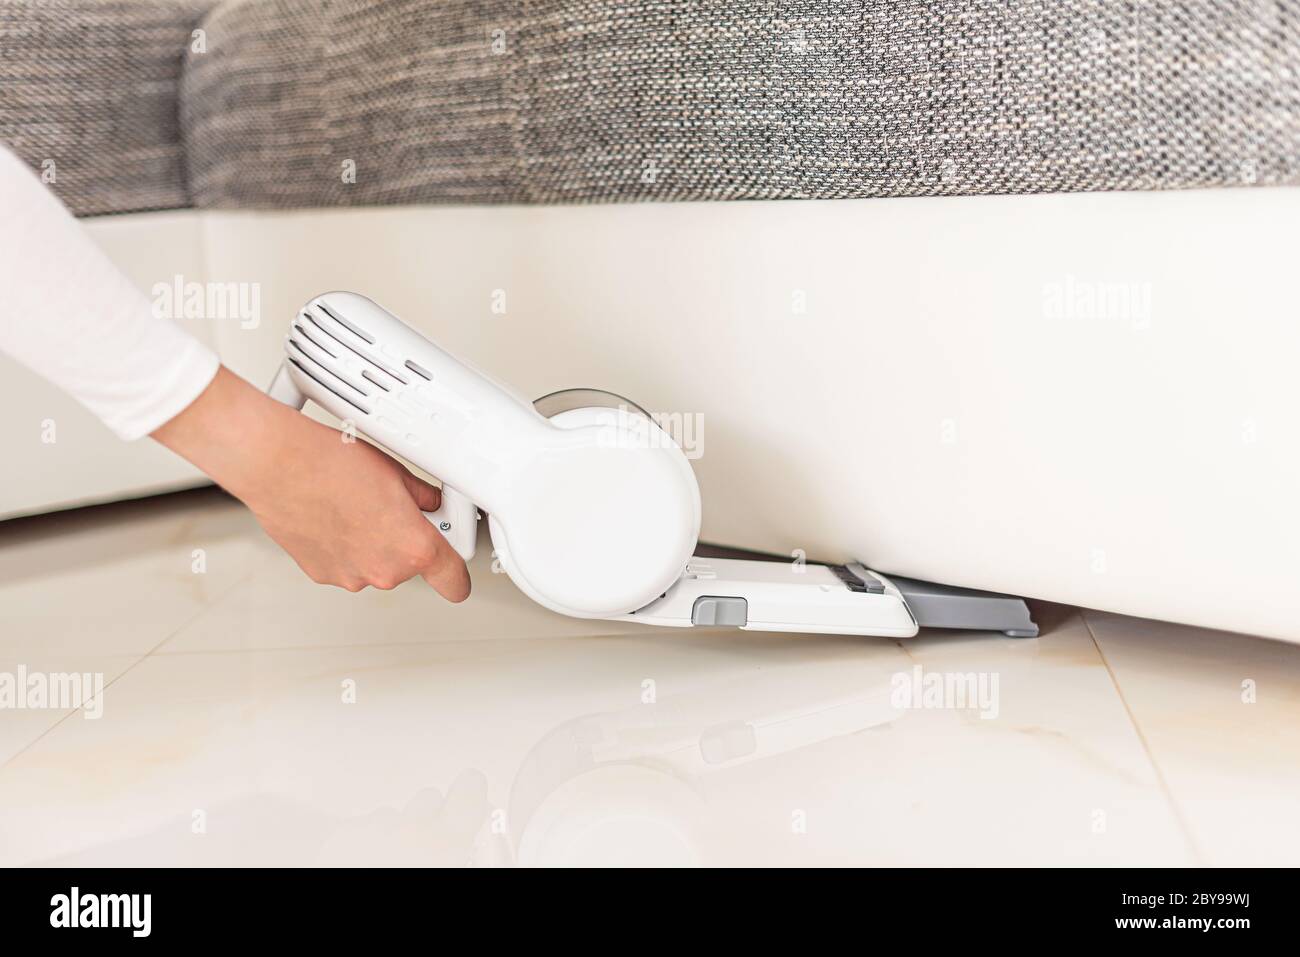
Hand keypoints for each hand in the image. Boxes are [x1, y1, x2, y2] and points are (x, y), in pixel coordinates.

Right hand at [151, 366, 470, 599]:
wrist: (278, 466)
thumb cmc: (331, 465)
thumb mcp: (396, 472)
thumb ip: (423, 497)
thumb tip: (431, 502)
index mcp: (412, 548)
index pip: (453, 581)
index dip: (458, 577)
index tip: (457, 573)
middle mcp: (383, 571)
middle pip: (410, 564)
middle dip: (407, 539)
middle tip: (393, 507)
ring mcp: (351, 576)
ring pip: (376, 563)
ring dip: (373, 542)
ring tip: (355, 504)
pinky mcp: (322, 574)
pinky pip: (346, 563)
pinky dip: (345, 545)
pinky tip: (335, 515)